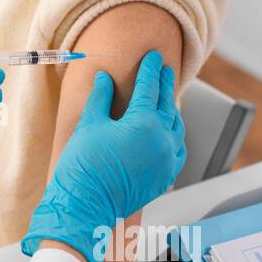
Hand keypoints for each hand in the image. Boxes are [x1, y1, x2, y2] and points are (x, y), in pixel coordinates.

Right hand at [21, 50, 185, 261]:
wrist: (86, 206)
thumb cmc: (83, 166)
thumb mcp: (89, 124)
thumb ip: (101, 97)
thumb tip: (105, 78)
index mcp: (144, 123)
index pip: (150, 87)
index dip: (150, 69)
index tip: (152, 56)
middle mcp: (162, 140)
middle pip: (167, 104)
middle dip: (165, 84)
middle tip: (164, 69)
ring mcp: (166, 160)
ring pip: (177, 127)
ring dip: (172, 109)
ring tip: (167, 97)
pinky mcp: (164, 176)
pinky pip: (178, 150)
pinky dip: (175, 135)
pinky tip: (170, 131)